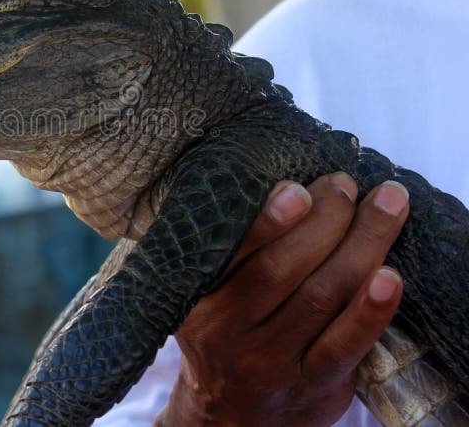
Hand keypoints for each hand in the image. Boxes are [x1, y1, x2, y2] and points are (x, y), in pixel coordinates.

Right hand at [154, 173, 408, 426]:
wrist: (231, 413)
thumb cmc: (225, 330)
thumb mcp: (204, 291)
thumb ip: (229, 248)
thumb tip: (287, 184)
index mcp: (197, 296)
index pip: (232, 253)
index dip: (268, 221)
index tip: (298, 187)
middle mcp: (228, 330)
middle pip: (282, 269)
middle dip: (325, 219)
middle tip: (346, 184)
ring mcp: (270, 360)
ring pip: (320, 296)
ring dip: (361, 245)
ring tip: (387, 205)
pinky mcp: (312, 384)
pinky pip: (344, 345)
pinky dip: (370, 310)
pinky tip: (390, 276)